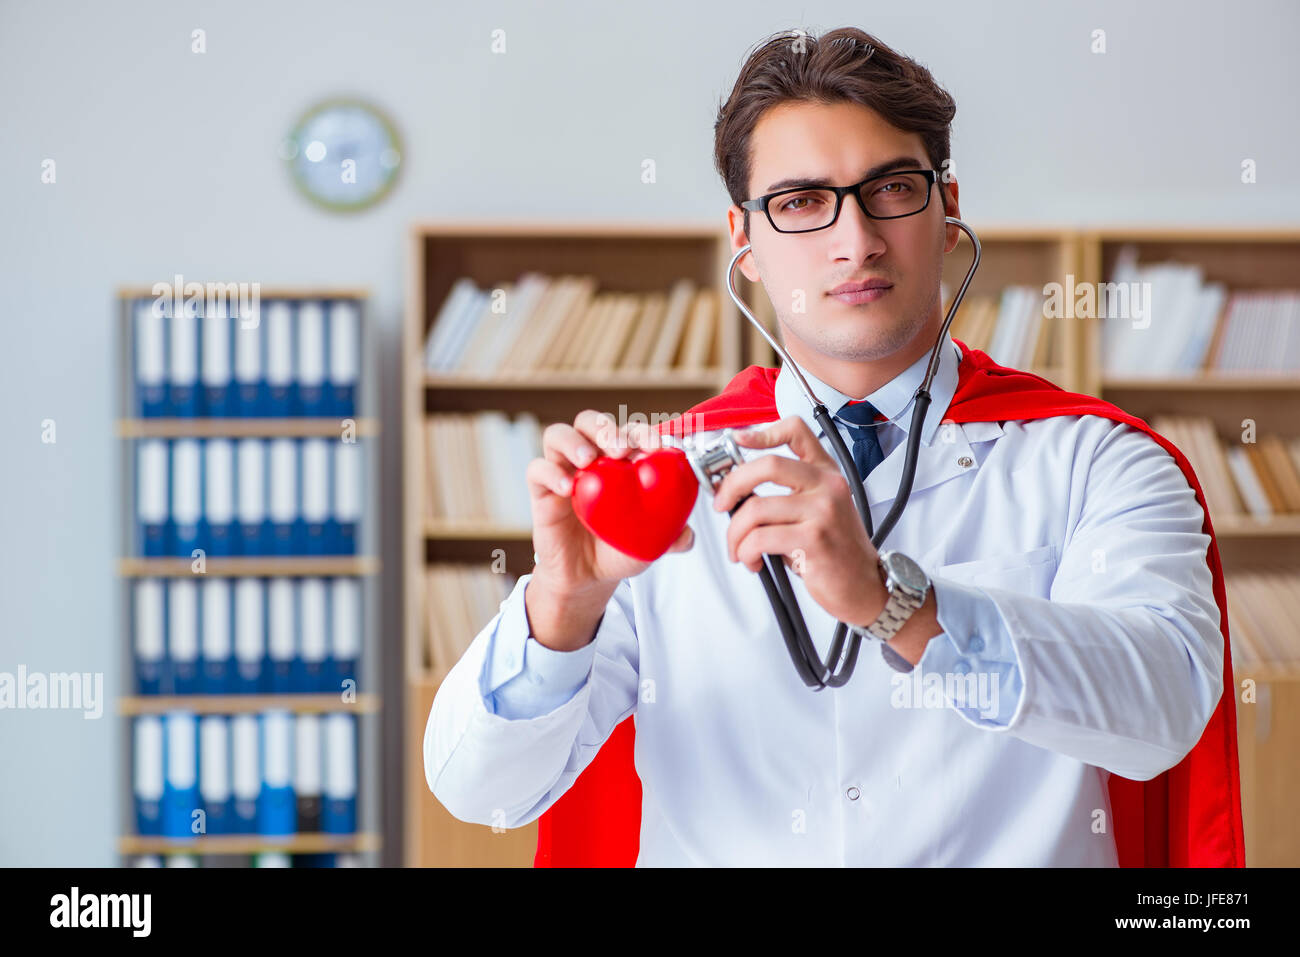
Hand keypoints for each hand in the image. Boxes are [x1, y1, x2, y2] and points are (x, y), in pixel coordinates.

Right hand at [526, 409, 694, 596]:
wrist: (588, 577)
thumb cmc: (619, 548)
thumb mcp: (651, 543)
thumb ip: (671, 535)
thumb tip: (687, 535)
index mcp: (619, 461)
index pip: (628, 432)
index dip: (642, 432)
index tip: (655, 446)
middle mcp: (590, 459)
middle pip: (590, 422)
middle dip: (606, 428)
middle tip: (620, 449)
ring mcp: (563, 471)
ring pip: (557, 435)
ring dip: (574, 440)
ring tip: (588, 459)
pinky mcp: (541, 491)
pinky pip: (537, 470)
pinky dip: (550, 472)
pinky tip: (567, 487)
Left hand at [711, 415, 886, 627]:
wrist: (865, 586)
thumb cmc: (836, 551)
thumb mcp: (819, 511)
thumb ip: (788, 494)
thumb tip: (738, 492)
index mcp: (826, 474)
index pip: (796, 432)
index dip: (761, 432)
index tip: (737, 441)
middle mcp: (827, 487)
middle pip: (767, 465)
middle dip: (732, 485)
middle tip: (721, 504)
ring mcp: (822, 512)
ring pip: (756, 509)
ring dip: (735, 533)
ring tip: (739, 549)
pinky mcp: (814, 540)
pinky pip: (760, 539)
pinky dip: (746, 552)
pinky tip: (752, 561)